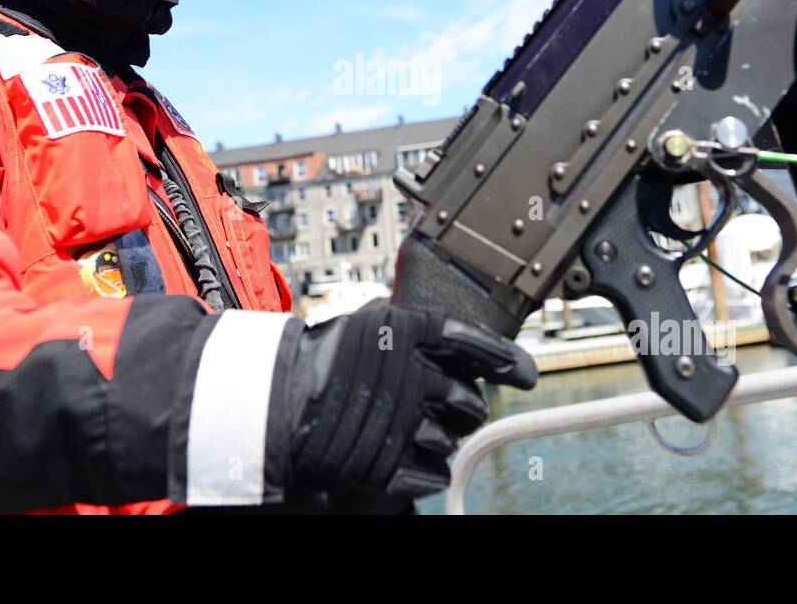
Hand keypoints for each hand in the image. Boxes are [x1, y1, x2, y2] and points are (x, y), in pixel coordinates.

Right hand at [284, 302, 536, 497]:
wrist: (272, 401)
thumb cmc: (316, 360)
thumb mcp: (365, 324)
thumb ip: (405, 327)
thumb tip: (444, 334)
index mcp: (408, 333)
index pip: (474, 343)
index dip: (504, 359)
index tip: (524, 372)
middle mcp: (412, 375)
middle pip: (468, 400)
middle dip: (466, 409)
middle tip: (454, 410)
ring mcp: (402, 421)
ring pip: (451, 439)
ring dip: (440, 440)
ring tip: (412, 432)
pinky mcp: (388, 462)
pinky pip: (432, 473)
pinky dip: (426, 471)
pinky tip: (407, 459)